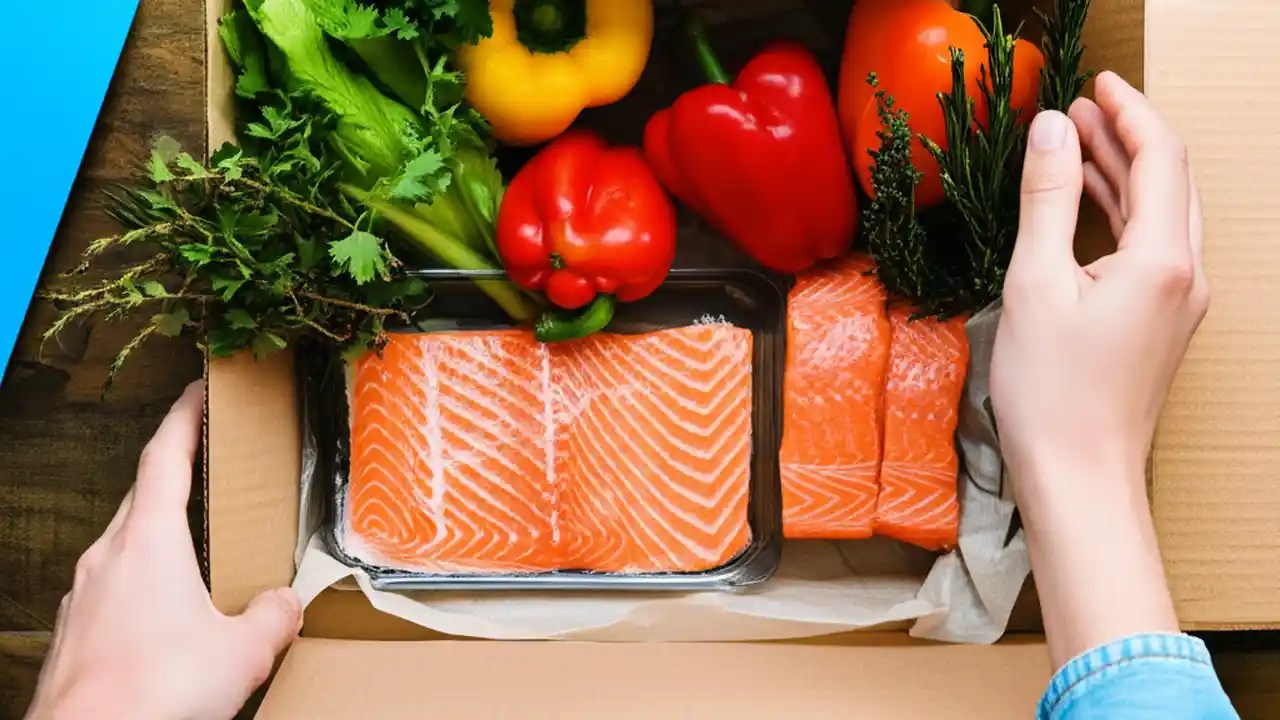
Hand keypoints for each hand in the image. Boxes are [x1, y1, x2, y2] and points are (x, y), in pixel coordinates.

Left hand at [26, 381, 301, 719]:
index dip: (185, 418)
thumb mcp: (243, 651)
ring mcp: (82, 597)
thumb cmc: (156, 692)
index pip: (165, 457)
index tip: (200, 390)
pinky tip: (166, 619)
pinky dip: (142, 587)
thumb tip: (284, 603)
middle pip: (143, 497)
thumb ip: (272, 617)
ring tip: (197, 552)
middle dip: (175, 476)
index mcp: (149, 541)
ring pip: (124, 547)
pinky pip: (112, 591)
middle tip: (207, 465)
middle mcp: (107, 558)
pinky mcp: (73, 636)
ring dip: (159, 537)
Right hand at [991, 71, 1207, 665]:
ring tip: (1075, 145)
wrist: (1080, 478)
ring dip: (1122, 174)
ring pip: (1161, 214)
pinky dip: (1120, 215)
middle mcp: (1185, 276)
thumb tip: (1049, 130)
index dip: (1129, 111)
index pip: (1160, 158)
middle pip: (1170, 181)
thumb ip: (1045, 201)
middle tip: (1081, 107)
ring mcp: (1178, 303)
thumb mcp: (1035, 284)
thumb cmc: (1053, 394)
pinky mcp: (1159, 324)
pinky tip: (1083, 208)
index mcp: (1163, 260)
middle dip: (1128, 135)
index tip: (1097, 82)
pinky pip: (1150, 248)